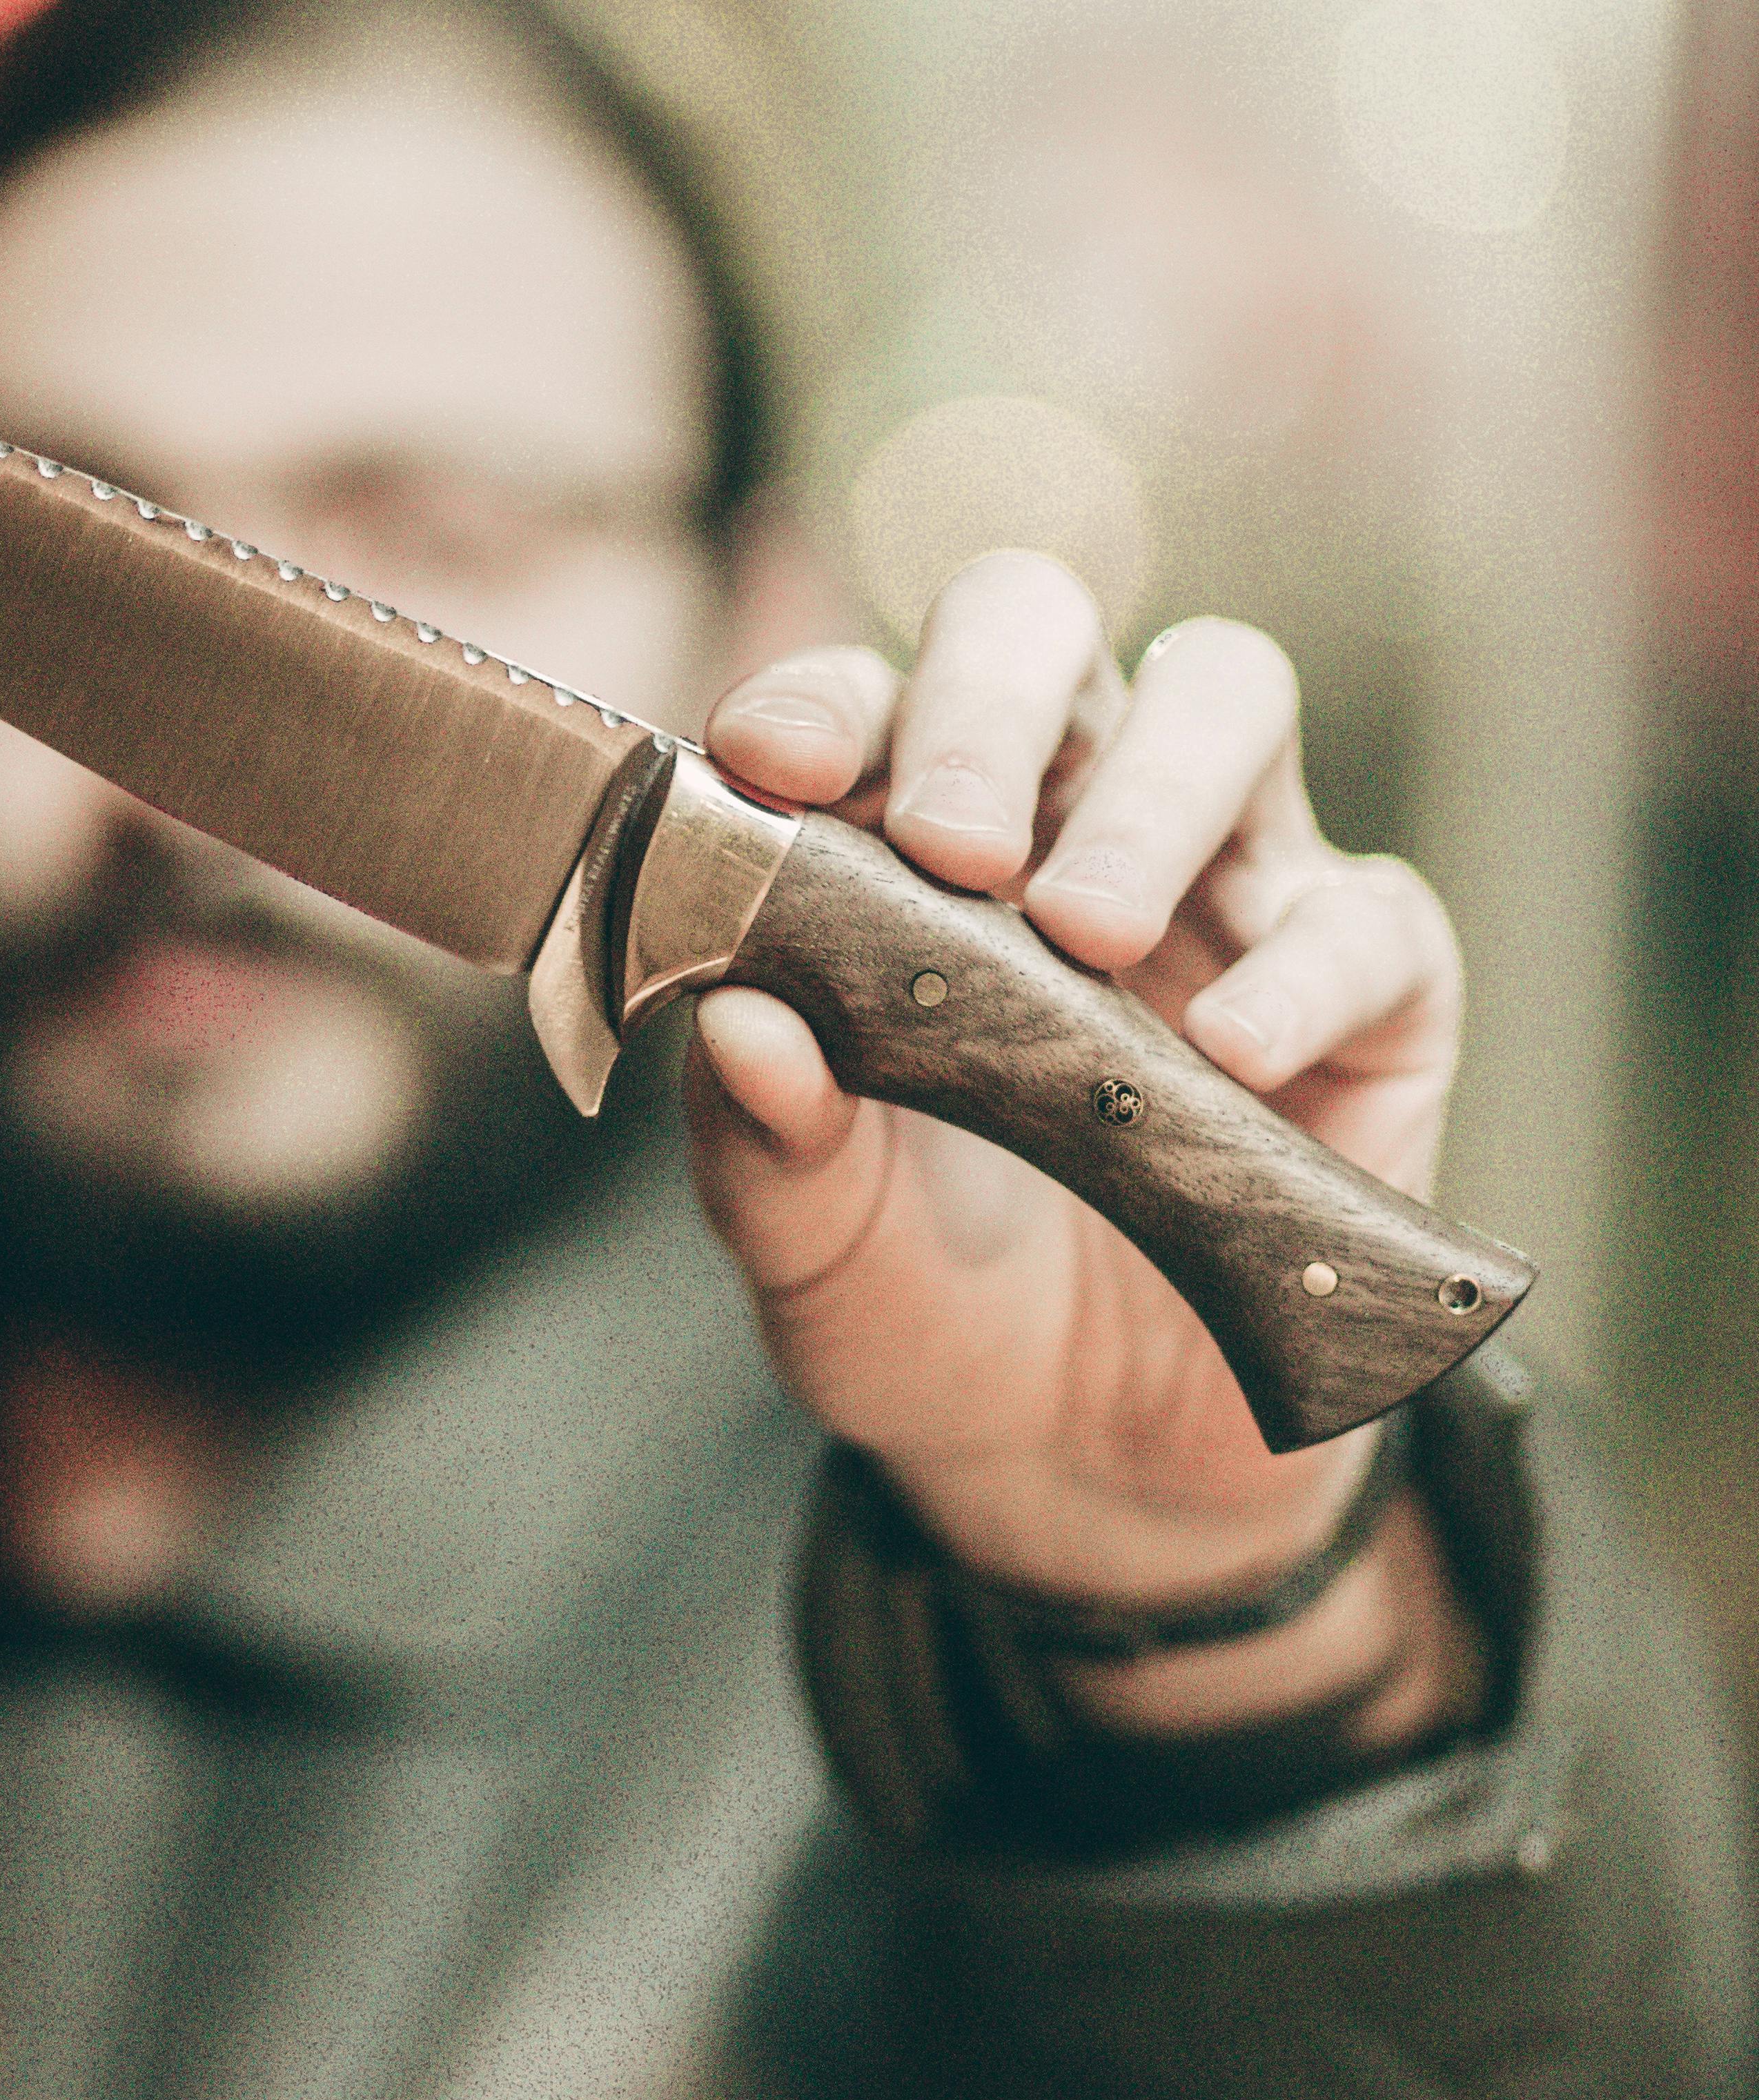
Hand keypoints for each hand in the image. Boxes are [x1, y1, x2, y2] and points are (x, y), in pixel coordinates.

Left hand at [687, 551, 1473, 1736]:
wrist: (1080, 1472)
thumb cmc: (924, 1307)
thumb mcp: (812, 1253)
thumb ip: (760, 1147)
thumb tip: (731, 1023)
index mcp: (901, 848)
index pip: (861, 699)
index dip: (818, 703)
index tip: (768, 766)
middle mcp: (1063, 821)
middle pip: (1046, 627)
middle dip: (990, 703)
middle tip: (954, 847)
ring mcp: (1227, 886)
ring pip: (1224, 697)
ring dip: (1148, 795)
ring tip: (1084, 933)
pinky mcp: (1369, 989)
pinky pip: (1365, 919)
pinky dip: (1297, 969)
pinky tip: (1228, 1053)